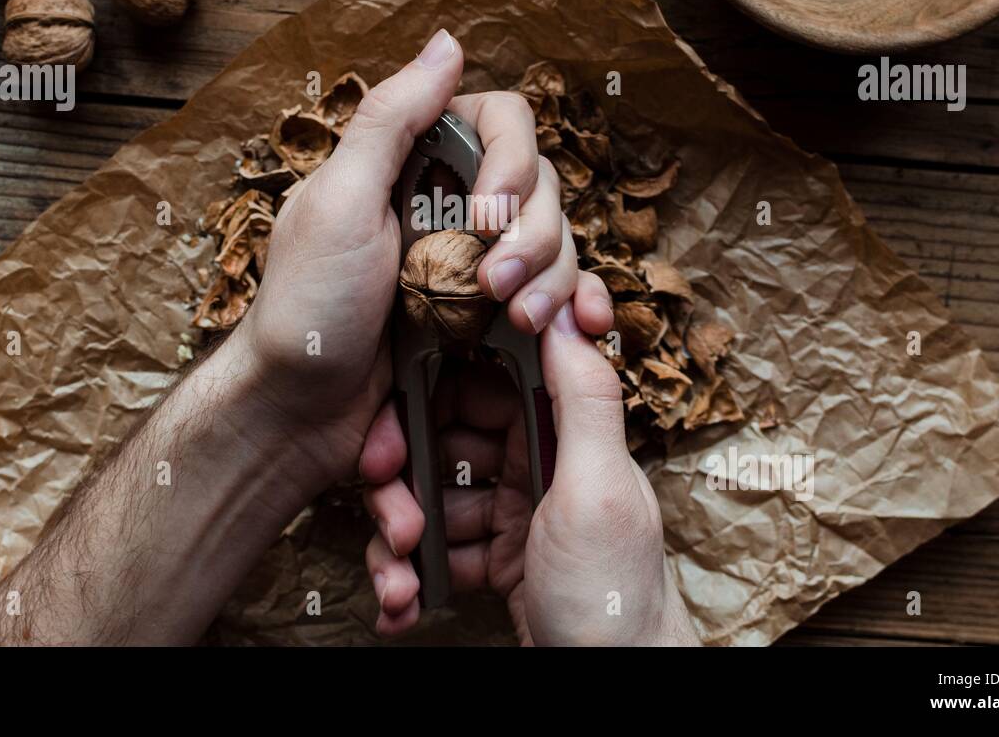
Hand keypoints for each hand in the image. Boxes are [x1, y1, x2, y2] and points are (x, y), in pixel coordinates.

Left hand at [233, 29, 596, 491]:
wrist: (298, 415)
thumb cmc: (306, 309)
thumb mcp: (338, 201)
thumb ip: (391, 120)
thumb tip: (447, 42)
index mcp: (412, 167)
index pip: (502, 124)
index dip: (512, 162)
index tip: (489, 213)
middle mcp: (448, 206)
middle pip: (540, 187)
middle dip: (533, 237)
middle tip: (494, 286)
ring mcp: (472, 265)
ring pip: (555, 244)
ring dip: (550, 280)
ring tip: (514, 322)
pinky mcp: (488, 320)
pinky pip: (553, 298)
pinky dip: (573, 309)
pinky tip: (577, 329)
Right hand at [359, 299, 702, 645]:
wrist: (610, 691)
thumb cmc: (612, 598)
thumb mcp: (598, 490)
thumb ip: (582, 399)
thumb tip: (567, 308)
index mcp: (568, 436)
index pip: (489, 383)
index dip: (438, 390)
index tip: (395, 410)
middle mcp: (540, 466)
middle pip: (448, 442)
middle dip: (404, 477)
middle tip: (386, 510)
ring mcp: (516, 515)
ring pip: (434, 500)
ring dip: (402, 536)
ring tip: (395, 577)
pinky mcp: (496, 562)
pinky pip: (439, 552)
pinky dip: (414, 577)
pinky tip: (402, 603)